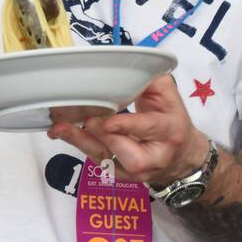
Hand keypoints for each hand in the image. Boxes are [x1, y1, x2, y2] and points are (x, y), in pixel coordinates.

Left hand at [47, 75, 209, 187]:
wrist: (182, 157)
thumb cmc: (173, 121)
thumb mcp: (171, 97)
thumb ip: (152, 81)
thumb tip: (128, 67)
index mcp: (170, 131)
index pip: (148, 128)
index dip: (126, 126)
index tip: (107, 121)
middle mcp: (153, 156)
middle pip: (122, 148)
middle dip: (100, 133)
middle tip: (83, 118)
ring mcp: (135, 170)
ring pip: (105, 157)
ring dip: (80, 141)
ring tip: (60, 128)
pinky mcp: (120, 175)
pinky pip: (97, 159)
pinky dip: (80, 144)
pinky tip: (63, 132)